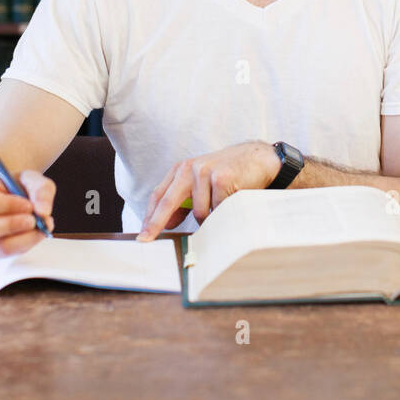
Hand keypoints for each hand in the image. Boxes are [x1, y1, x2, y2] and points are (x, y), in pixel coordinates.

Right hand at [0, 170, 55, 257]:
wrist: (10, 197)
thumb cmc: (16, 187)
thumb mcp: (31, 179)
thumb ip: (40, 189)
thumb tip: (43, 211)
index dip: (10, 206)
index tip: (29, 205)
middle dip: (14, 225)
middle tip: (34, 220)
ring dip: (24, 238)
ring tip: (37, 226)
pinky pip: (5, 255)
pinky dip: (24, 245)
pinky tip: (32, 233)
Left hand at [136, 141, 279, 240]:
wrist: (257, 158)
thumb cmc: (228, 174)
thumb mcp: (200, 184)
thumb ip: (183, 200)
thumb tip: (166, 223)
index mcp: (180, 170)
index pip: (159, 196)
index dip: (149, 217)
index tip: (142, 235)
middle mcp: (189, 168)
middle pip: (167, 202)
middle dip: (156, 224)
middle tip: (147, 240)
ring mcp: (204, 171)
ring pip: (198, 213)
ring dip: (209, 218)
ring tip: (221, 204)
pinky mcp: (221, 178)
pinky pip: (216, 210)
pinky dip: (223, 212)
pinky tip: (231, 198)